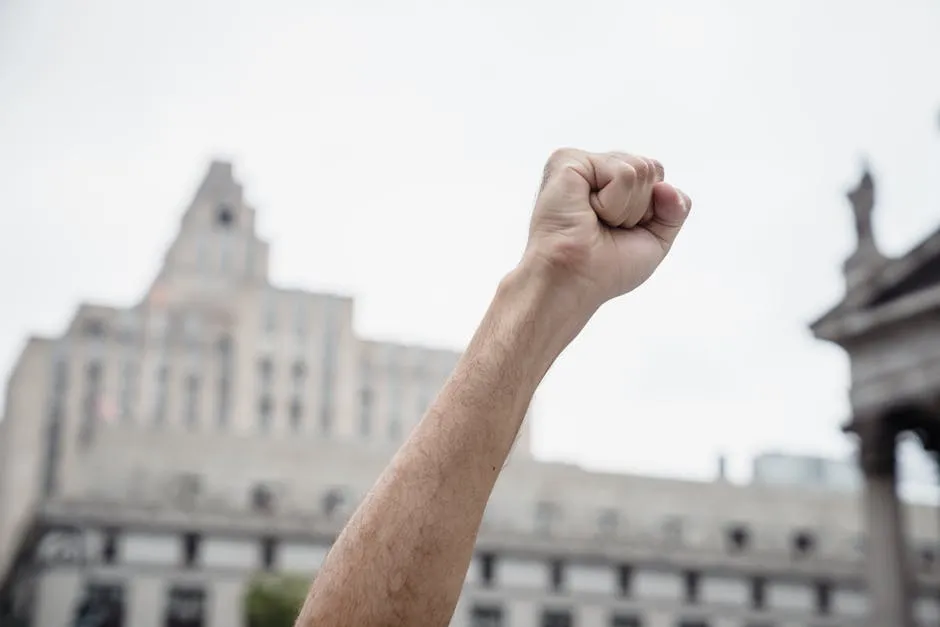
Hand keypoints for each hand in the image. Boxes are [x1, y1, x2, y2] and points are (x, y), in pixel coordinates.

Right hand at [523, 148, 691, 309]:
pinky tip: (587, 213)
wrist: (572, 280)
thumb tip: (667, 186)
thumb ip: (676, 209)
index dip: (652, 210)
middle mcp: (596, 169)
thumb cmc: (604, 268)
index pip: (656, 174)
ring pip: (640, 169)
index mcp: (611, 183)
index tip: (621, 232)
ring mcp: (581, 162)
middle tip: (608, 228)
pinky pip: (623, 173)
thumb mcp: (656, 239)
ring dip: (626, 209)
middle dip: (641, 208)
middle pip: (652, 168)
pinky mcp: (568, 161)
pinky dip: (614, 203)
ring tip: (595, 222)